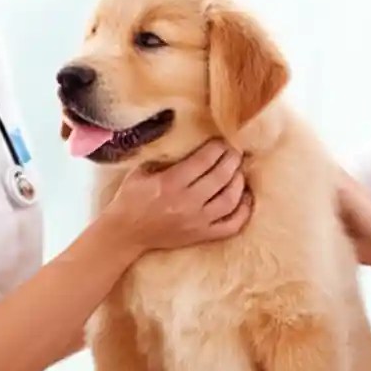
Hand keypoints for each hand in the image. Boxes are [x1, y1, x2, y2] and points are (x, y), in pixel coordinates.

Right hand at [104, 139, 252, 253]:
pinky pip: (232, 225)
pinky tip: (246, 197)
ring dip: (239, 182)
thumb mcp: (141, 170)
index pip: (204, 160)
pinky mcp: (202, 236)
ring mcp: (197, 222)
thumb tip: (186, 134)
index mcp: (169, 184)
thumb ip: (163, 155)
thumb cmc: (131, 198)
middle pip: (220, 177)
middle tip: (235, 151)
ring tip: (238, 170)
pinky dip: (244, 211)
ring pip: (230, 200)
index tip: (222, 139)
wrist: (125, 234)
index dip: (218, 147)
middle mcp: (186, 203)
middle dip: (232, 159)